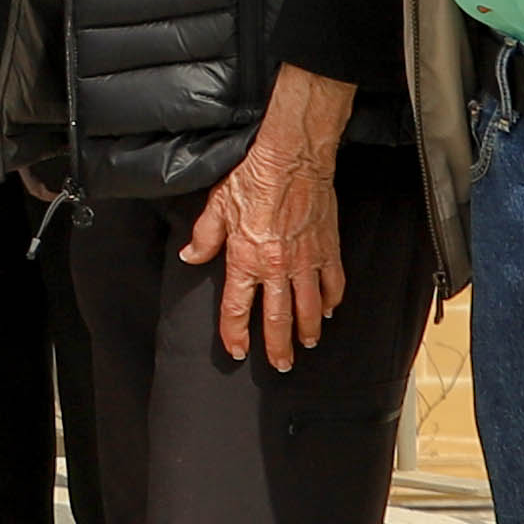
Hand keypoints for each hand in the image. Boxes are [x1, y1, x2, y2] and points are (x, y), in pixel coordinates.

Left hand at [182, 72, 351, 367]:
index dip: (234, 334)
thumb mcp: (218, 206)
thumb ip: (205, 236)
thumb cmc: (254, 178)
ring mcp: (306, 261)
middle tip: (281, 364)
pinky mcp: (327, 250)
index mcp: (246, 259)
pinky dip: (332, 301)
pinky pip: (332, 284)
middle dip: (278, 346)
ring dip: (308, 330)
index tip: (238, 351)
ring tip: (307, 343)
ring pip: (309, 308)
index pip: (237, 308)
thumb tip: (191, 257)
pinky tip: (329, 310)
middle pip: (278, 318)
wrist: (293, 159)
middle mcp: (276, 268)